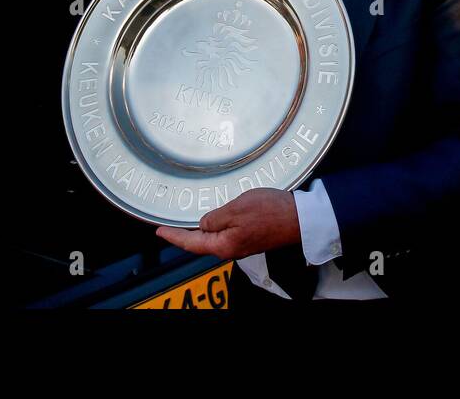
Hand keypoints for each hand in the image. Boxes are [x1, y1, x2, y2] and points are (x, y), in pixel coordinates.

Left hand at [155, 188, 299, 258]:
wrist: (300, 218)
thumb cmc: (270, 212)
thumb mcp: (235, 209)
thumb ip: (214, 218)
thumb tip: (203, 225)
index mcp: (224, 245)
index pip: (191, 243)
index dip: (173, 236)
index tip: (159, 231)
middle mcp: (231, 249)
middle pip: (200, 243)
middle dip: (183, 236)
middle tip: (168, 227)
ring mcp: (242, 245)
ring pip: (213, 239)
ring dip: (199, 231)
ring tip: (186, 223)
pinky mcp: (251, 237)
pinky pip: (226, 234)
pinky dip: (214, 228)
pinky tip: (212, 220)